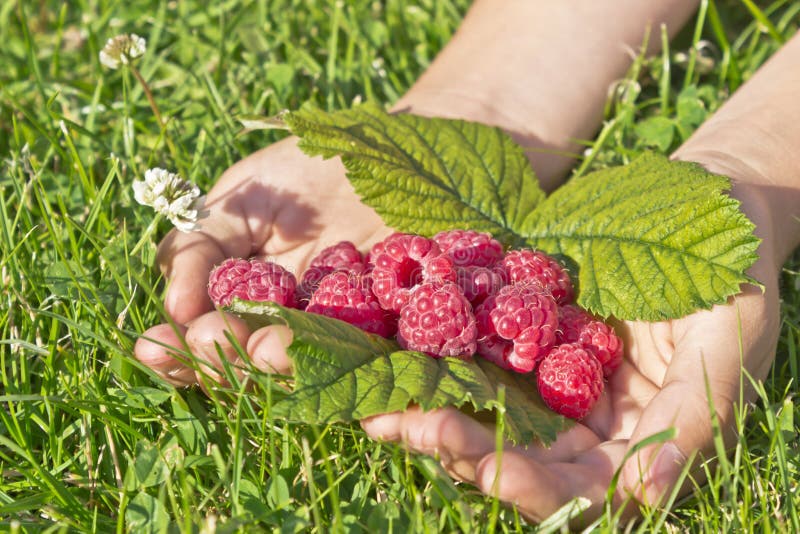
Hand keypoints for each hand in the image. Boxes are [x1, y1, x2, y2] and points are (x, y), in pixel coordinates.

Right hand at [134, 137, 389, 384]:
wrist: (388, 150)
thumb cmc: (308, 170)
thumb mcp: (244, 198)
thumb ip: (201, 245)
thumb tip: (174, 308)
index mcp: (241, 300)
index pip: (201, 338)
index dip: (174, 349)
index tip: (150, 346)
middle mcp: (285, 325)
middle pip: (245, 363)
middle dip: (221, 357)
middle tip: (210, 336)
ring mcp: (336, 332)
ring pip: (300, 368)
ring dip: (275, 365)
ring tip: (265, 347)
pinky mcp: (387, 330)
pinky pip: (370, 356)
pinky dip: (352, 366)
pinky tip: (329, 361)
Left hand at [360, 181, 781, 523]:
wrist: (707, 208)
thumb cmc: (733, 276)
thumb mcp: (726, 343)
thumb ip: (692, 420)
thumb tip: (647, 496)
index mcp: (636, 443)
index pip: (580, 488)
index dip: (533, 487)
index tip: (488, 467)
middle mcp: (583, 426)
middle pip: (514, 457)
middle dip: (456, 448)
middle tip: (397, 428)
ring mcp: (548, 383)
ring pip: (483, 411)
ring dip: (428, 413)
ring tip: (375, 407)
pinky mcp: (524, 339)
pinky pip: (476, 355)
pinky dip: (434, 360)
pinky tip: (389, 356)